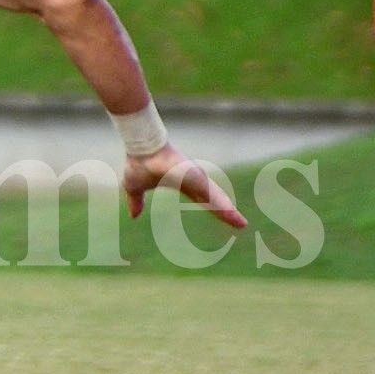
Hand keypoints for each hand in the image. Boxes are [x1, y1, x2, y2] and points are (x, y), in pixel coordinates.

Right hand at [123, 145, 247, 227]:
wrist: (141, 149)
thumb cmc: (139, 163)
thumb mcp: (135, 188)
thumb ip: (136, 201)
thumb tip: (132, 216)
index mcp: (184, 185)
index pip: (204, 200)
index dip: (214, 209)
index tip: (226, 217)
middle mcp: (194, 181)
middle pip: (214, 201)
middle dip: (227, 213)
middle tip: (242, 224)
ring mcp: (196, 178)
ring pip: (216, 198)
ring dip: (228, 212)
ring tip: (241, 223)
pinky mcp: (196, 177)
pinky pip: (210, 194)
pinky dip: (221, 204)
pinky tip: (231, 213)